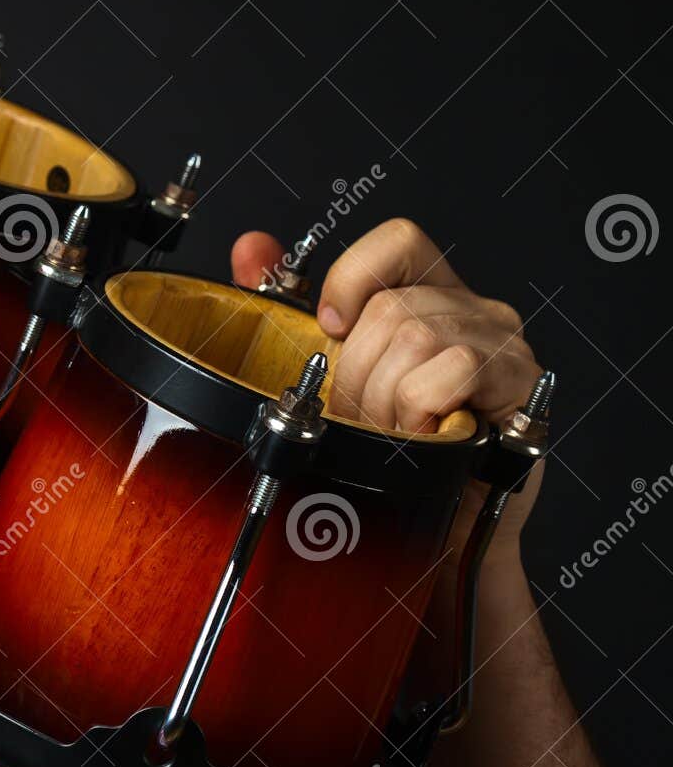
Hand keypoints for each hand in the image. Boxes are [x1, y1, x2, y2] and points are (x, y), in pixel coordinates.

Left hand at [231, 219, 546, 550]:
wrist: (443, 524)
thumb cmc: (390, 449)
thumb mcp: (330, 371)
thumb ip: (285, 304)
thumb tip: (248, 248)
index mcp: (431, 295)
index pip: (398, 241)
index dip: (352, 278)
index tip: (329, 331)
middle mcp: (474, 311)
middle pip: (392, 307)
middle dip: (355, 372)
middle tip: (360, 416)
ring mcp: (501, 346)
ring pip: (416, 337)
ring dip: (383, 398)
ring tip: (389, 431)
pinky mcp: (518, 384)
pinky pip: (450, 372)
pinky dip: (417, 410)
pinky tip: (420, 437)